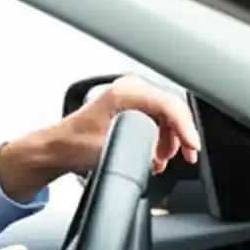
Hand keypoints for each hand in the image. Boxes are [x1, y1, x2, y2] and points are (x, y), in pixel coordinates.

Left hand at [57, 75, 201, 175]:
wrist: (58, 147)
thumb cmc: (73, 145)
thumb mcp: (108, 148)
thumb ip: (139, 147)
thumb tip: (161, 152)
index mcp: (124, 93)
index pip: (168, 105)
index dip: (185, 127)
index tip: (192, 147)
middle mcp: (129, 88)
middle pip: (172, 108)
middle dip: (181, 136)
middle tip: (186, 157)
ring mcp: (131, 95)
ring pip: (167, 114)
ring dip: (171, 139)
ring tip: (162, 160)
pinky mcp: (131, 104)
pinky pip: (158, 117)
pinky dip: (162, 136)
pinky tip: (157, 154)